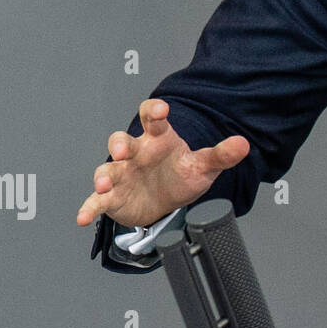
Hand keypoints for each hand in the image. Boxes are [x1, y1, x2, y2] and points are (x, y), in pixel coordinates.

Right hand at [76, 99, 249, 228]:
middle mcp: (136, 154)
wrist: (166, 202)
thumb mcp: (204, 165)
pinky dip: (89, 207)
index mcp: (159, 140)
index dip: (154, 112)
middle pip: (122, 142)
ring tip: (104, 184)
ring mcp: (122, 175)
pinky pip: (97, 201)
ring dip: (103, 176)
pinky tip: (83, 216)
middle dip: (119, 144)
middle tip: (122, 150)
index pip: (152, 119)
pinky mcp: (112, 197)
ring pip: (107, 170)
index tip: (160, 110)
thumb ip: (221, 154)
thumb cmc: (180, 175)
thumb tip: (242, 144)